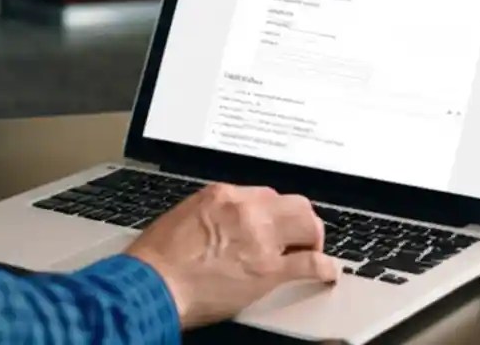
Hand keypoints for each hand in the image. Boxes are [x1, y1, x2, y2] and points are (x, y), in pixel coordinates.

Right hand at [126, 183, 337, 328]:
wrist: (150, 285)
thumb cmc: (157, 259)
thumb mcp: (184, 217)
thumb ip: (214, 214)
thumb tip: (228, 223)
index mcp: (224, 195)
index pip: (265, 194)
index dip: (273, 212)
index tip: (276, 222)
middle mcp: (246, 209)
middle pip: (293, 203)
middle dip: (300, 219)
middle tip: (300, 235)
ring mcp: (260, 238)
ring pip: (307, 224)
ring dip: (312, 238)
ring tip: (312, 250)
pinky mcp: (268, 269)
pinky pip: (310, 263)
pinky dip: (325, 267)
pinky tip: (328, 272)